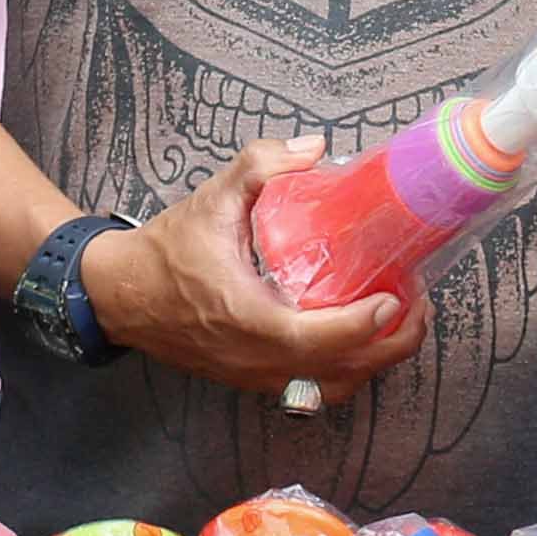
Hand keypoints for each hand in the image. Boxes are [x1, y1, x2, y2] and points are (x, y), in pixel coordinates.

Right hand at [88, 142, 418, 399]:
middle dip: (390, 344)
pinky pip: (314, 386)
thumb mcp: (212, 199)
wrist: (120, 295)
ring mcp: (256, 377)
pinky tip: (360, 333)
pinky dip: (347, 366)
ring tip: (398, 320)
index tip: (397, 295)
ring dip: (373, 360)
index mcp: (248, 320)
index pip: (319, 339)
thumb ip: (261, 167)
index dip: (366, 324)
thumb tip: (313, 148)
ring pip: (333, 387)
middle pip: (343, 373)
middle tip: (416, 304)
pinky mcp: (254, 380)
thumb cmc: (165, 251)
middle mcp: (256, 360)